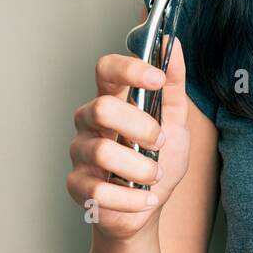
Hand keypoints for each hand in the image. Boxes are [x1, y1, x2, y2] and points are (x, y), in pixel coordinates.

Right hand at [66, 34, 191, 241]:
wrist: (148, 208)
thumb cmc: (158, 160)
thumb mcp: (175, 120)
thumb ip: (173, 85)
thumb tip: (173, 44)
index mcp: (112, 99)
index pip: (106, 70)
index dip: (129, 69)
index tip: (156, 78)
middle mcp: (89, 121)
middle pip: (102, 109)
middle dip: (141, 127)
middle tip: (159, 142)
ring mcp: (80, 153)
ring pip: (103, 152)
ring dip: (141, 168)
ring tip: (154, 175)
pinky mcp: (77, 186)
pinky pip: (100, 190)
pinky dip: (133, 198)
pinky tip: (146, 198)